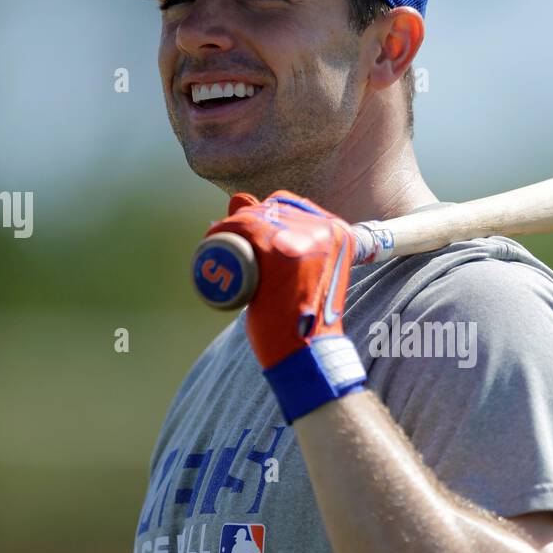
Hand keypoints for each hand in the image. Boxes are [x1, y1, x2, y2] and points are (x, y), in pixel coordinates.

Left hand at [205, 191, 365, 423]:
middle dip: (244, 222)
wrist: (308, 353)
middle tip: (230, 248)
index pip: (290, 206)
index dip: (263, 216)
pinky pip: (243, 227)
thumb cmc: (304, 318)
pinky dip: (223, 232)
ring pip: (254, 217)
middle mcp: (326, 229)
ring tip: (220, 250)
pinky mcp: (279, 251)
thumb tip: (240, 199)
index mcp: (339, 232)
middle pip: (271, 209)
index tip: (249, 238)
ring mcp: (303, 238)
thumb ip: (290, 245)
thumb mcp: (304, 274)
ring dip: (231, 227)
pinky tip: (214, 240)